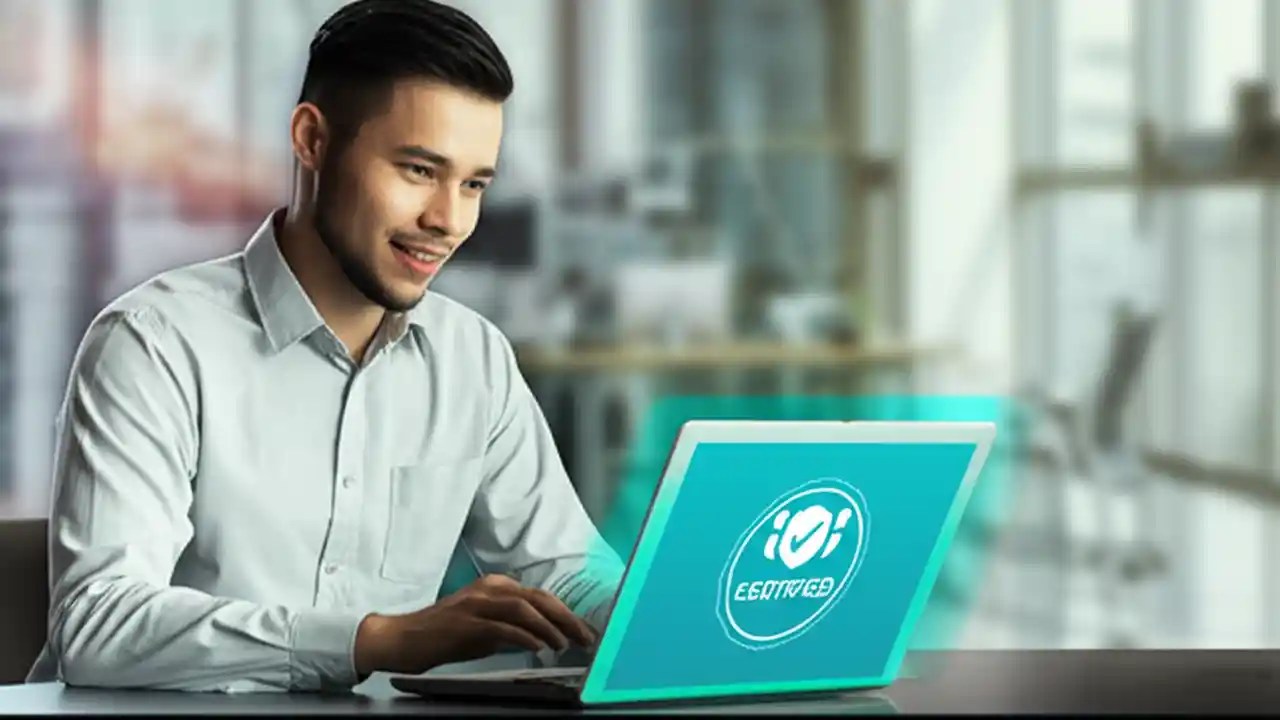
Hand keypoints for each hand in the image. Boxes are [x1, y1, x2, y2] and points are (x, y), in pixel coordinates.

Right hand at [354, 573, 598, 675]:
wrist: (403, 639)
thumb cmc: (444, 636)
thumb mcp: (485, 628)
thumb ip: (512, 627)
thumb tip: (543, 638)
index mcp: (496, 586)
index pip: (540, 596)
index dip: (566, 613)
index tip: (584, 630)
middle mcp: (489, 589)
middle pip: (538, 597)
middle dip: (567, 618)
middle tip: (587, 637)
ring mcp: (477, 603)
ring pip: (524, 608)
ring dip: (550, 627)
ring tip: (566, 644)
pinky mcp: (467, 623)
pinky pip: (503, 626)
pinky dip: (525, 636)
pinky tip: (540, 648)